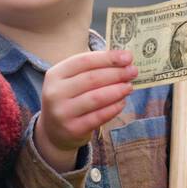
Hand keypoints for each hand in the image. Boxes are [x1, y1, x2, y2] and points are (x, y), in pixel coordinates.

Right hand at [35, 49, 136, 169]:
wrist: (53, 130)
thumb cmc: (68, 98)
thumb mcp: (71, 80)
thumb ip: (91, 69)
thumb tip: (122, 60)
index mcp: (55, 75)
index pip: (84, 61)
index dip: (108, 58)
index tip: (127, 56)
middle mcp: (55, 93)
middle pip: (92, 78)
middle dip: (116, 73)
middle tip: (133, 71)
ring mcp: (63, 112)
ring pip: (97, 98)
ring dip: (117, 90)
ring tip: (129, 86)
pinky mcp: (73, 129)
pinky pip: (99, 116)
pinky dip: (114, 108)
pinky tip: (122, 102)